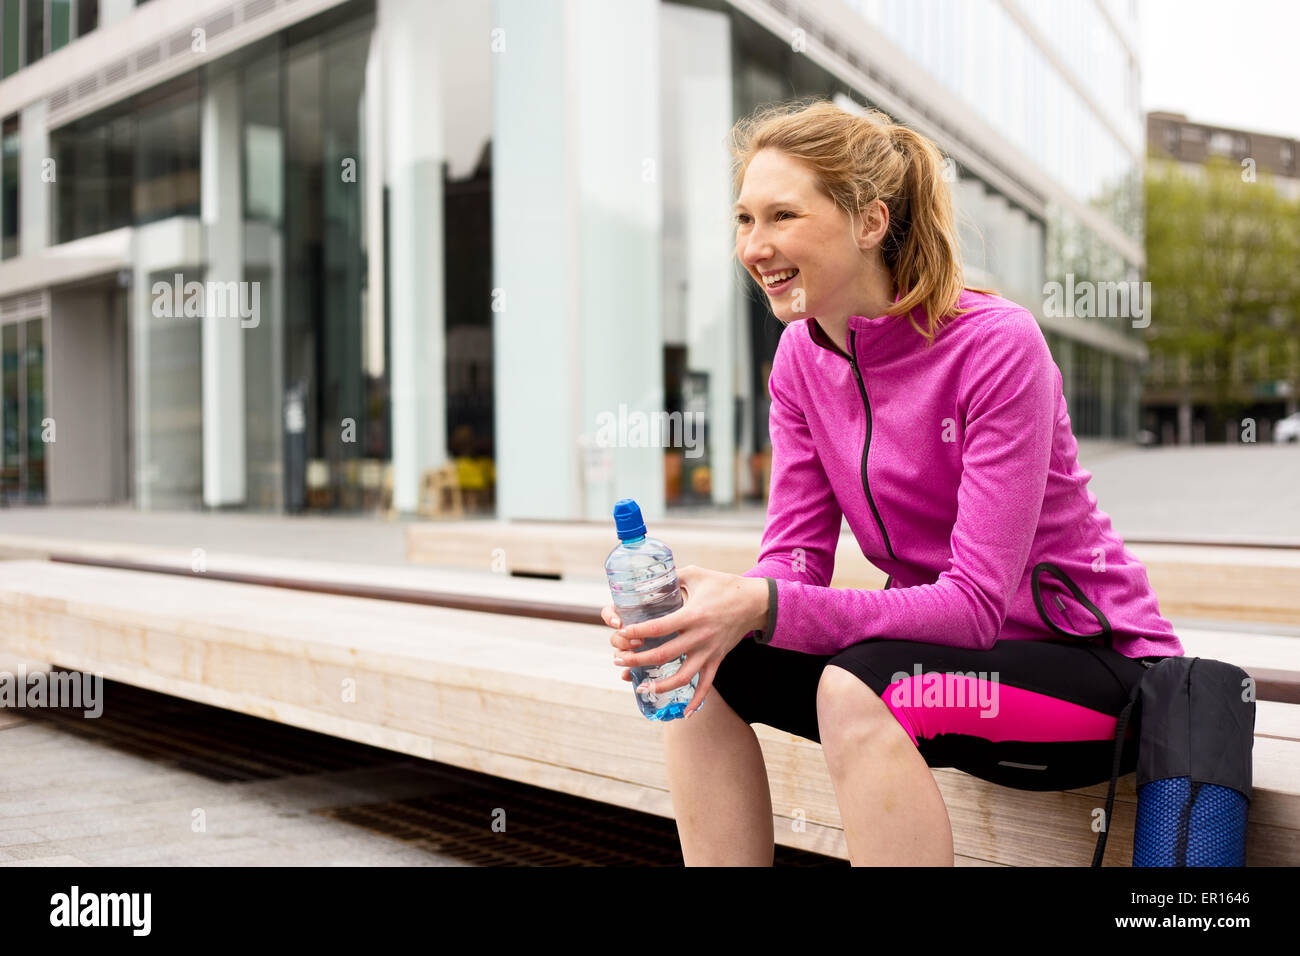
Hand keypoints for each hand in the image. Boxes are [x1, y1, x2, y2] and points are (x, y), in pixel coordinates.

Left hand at [600, 565, 763, 718]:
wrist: (755, 602)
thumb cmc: (724, 585)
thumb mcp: (696, 574)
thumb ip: (672, 576)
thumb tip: (650, 576)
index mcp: (693, 615)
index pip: (660, 627)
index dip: (638, 632)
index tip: (622, 633)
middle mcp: (700, 636)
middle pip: (664, 654)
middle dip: (638, 660)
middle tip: (619, 659)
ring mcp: (709, 651)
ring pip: (683, 676)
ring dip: (660, 685)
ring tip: (640, 687)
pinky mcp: (717, 659)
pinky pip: (707, 685)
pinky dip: (697, 701)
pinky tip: (685, 713)